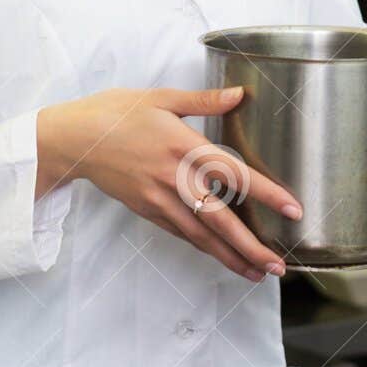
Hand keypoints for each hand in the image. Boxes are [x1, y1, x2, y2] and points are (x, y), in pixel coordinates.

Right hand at [35, 86, 300, 282]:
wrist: (74, 141)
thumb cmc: (116, 113)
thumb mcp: (161, 98)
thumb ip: (204, 100)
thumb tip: (240, 94)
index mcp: (184, 147)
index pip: (234, 174)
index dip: (266, 194)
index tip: (293, 209)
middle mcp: (175, 179)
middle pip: (220, 220)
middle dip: (251, 247)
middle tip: (278, 266)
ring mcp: (160, 200)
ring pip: (201, 236)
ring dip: (231, 257)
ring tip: (258, 273)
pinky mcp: (148, 211)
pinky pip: (182, 233)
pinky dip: (206, 248)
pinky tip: (223, 257)